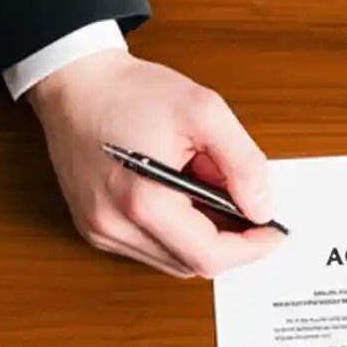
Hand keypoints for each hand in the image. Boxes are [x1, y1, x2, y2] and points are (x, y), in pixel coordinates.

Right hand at [28, 51, 283, 277]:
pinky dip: (176, 233)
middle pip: (193, 264)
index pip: (210, 256)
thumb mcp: (204, 111)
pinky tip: (180, 198)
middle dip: (228, 239)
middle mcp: (116, 226)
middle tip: (244, 203)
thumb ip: (243, 163)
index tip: (272, 231)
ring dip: (202, 237)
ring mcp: (101, 231)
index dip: (251, 249)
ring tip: (205, 190)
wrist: (74, 82)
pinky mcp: (95, 229)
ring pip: (173, 261)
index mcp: (143, 202)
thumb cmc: (129, 92)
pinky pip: (150, 249)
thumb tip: (262, 208)